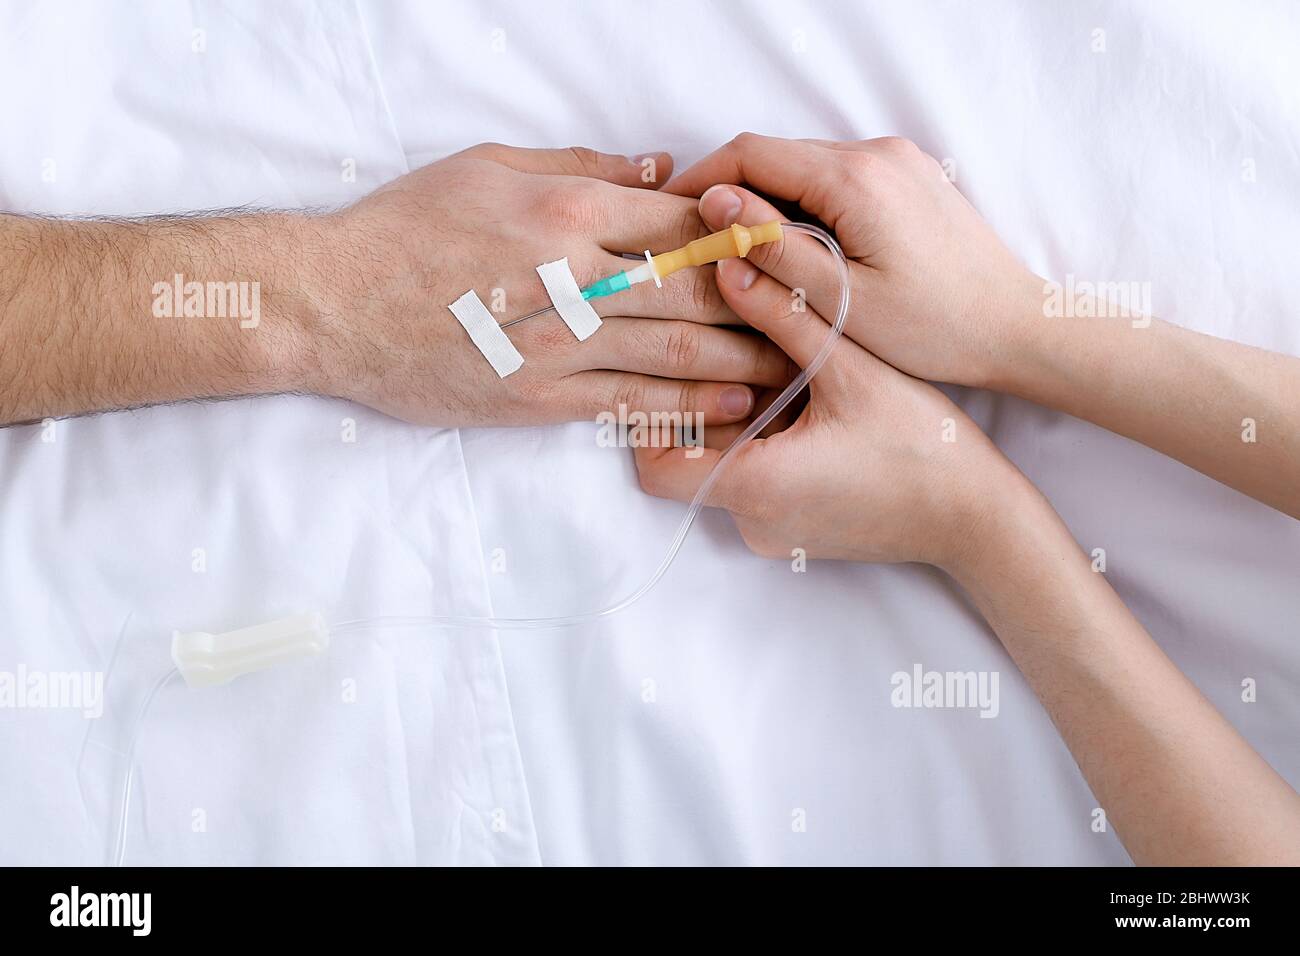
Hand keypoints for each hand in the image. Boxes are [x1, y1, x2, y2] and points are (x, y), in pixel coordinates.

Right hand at [302, 143, 793, 426]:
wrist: (331, 304)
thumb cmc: (405, 226)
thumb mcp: (489, 168)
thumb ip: (584, 167)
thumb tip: (664, 168)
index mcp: (564, 212)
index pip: (680, 222)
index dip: (743, 235)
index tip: (790, 246)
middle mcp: (571, 278)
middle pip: (696, 290)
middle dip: (764, 300)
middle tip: (821, 312)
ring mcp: (556, 345)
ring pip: (677, 353)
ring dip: (747, 359)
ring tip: (801, 364)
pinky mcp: (538, 399)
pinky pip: (630, 406)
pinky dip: (689, 409)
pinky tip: (736, 408)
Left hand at [633, 245, 1026, 570]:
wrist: (978, 520)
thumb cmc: (922, 447)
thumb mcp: (850, 367)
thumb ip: (783, 312)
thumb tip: (728, 260)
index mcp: (753, 488)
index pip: (653, 465)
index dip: (651, 417)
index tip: (675, 367)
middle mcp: (752, 522)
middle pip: (687, 466)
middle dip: (700, 409)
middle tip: (720, 353)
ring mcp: (775, 535)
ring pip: (726, 473)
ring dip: (739, 425)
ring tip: (771, 371)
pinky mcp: (800, 535)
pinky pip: (759, 489)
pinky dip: (766, 448)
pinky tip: (804, 407)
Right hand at [666, 133, 1044, 389]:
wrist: (1018, 327)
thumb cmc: (935, 327)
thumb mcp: (840, 301)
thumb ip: (773, 250)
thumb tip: (714, 208)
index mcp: (856, 178)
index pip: (752, 153)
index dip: (700, 180)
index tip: (669, 216)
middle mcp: (877, 154)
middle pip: (777, 156)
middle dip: (729, 193)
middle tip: (694, 244)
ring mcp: (897, 162)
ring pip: (805, 169)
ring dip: (766, 203)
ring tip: (736, 255)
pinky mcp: (908, 179)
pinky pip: (837, 181)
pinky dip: (803, 207)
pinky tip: (791, 252)